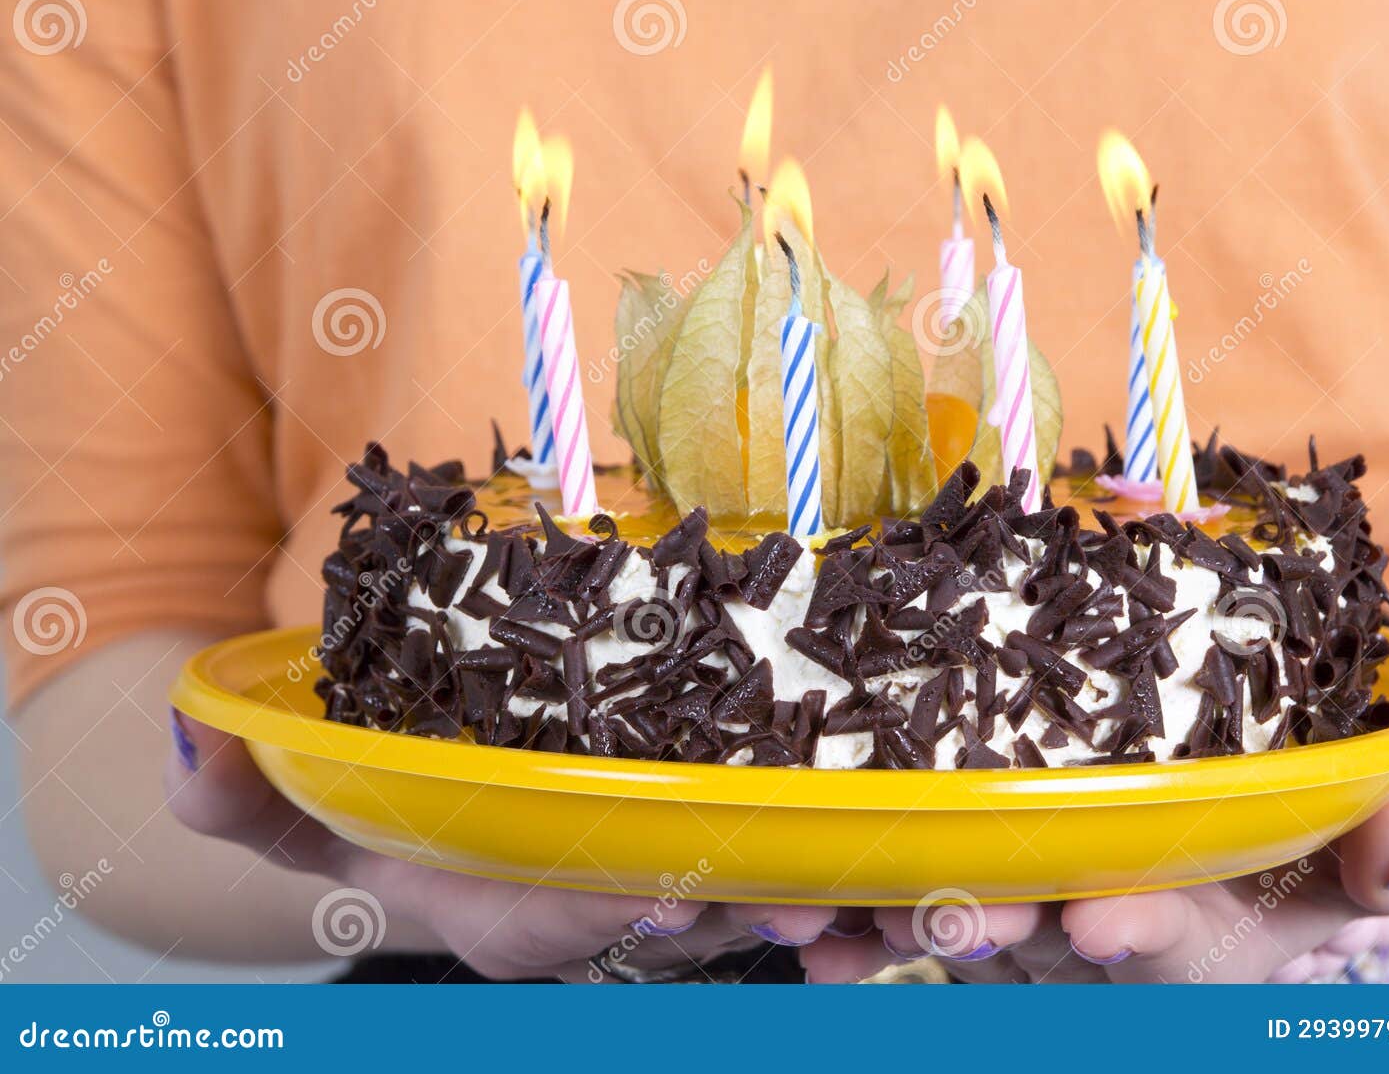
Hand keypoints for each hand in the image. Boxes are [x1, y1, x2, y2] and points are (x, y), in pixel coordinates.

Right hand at [164, 711, 835, 980]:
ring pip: (759, 901)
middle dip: (750, 914)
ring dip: (829, 907)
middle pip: (684, 918)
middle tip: (816, 899)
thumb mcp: (306, 815)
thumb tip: (196, 744)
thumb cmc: (389, 818)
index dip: (611, 913)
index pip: (565, 922)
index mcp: (512, 912)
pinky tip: (913, 866)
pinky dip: (853, 866)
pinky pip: (794, 859)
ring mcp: (673, 876)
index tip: (666, 899)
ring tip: (894, 896)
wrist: (457, 815)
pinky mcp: (722, 833)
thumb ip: (250, 797)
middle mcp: (605, 909)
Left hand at [800, 785, 1388, 982]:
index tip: (1106, 920)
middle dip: (993, 928)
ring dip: (882, 926)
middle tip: (950, 915)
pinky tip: (785, 907)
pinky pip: (898, 891)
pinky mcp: (966, 859)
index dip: (1141, 930)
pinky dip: (842, 902)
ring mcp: (1023, 902)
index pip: (1172, 933)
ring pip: (952, 922)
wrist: (1237, 793)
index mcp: (1201, 922)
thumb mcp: (1367, 830)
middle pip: (1040, 940)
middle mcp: (1098, 928)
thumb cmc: (1305, 813)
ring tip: (812, 928)